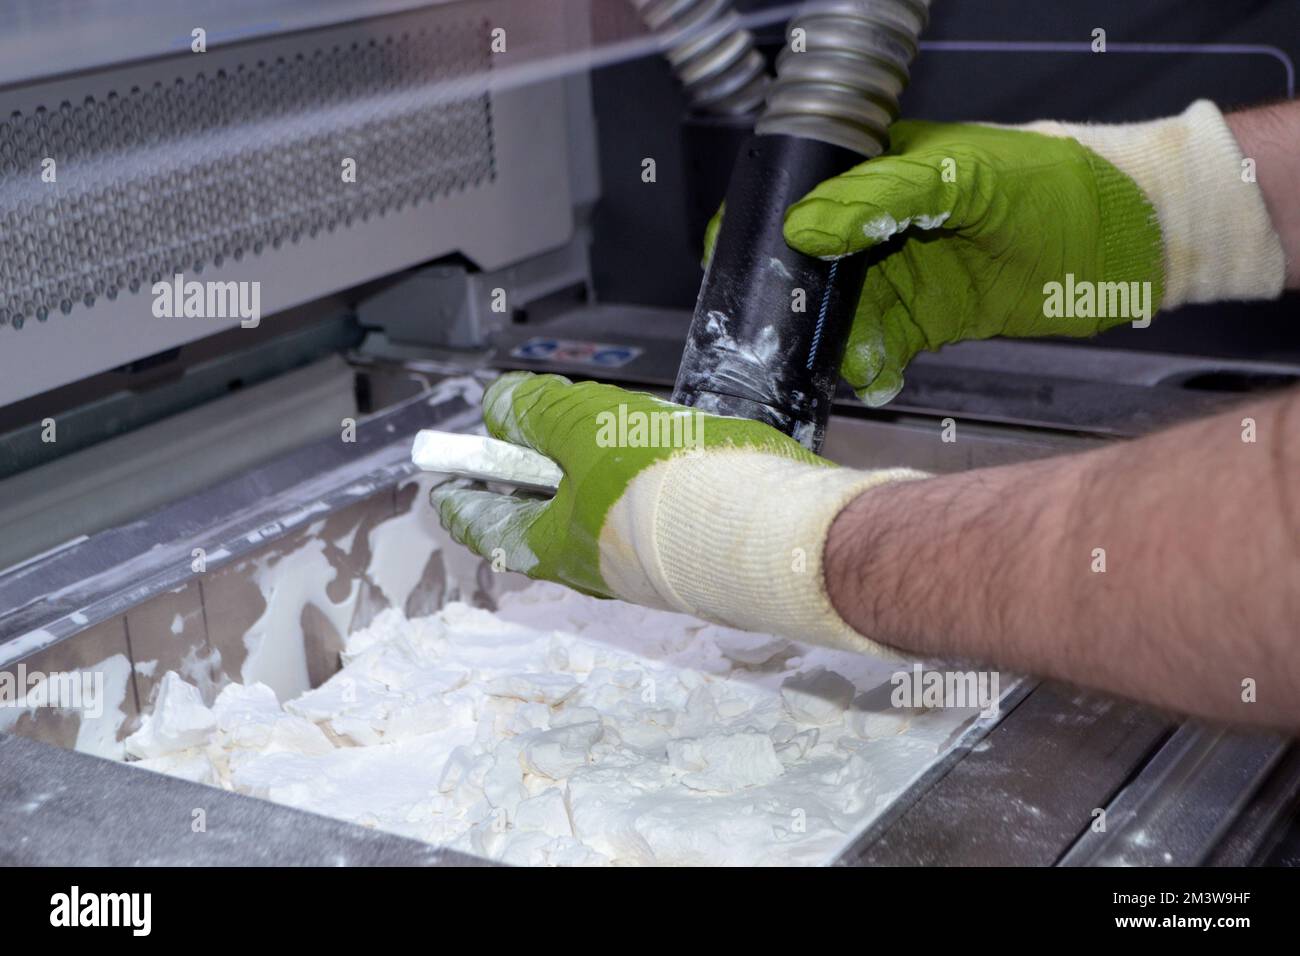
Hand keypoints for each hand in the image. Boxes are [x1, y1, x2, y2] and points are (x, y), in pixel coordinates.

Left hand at [430, 371, 923, 648]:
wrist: (773, 535)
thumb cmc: (665, 485)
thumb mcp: (587, 429)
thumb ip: (539, 414)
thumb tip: (498, 406)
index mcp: (553, 546)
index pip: (487, 526)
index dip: (462, 501)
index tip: (445, 488)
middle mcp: (595, 564)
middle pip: (545, 522)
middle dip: (533, 485)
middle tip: (529, 446)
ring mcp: (646, 561)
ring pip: (603, 514)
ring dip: (595, 476)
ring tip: (608, 433)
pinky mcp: (695, 551)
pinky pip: (652, 512)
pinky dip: (643, 481)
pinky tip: (667, 455)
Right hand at [707, 121, 1164, 405]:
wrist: (1130, 243)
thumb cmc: (1056, 186)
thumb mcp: (970, 177)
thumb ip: (887, 197)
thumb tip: (805, 229)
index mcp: (880, 172)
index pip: (802, 197)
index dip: (765, 232)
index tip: (742, 271)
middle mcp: (881, 225)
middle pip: (811, 267)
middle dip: (794, 304)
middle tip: (787, 338)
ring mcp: (904, 274)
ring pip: (842, 314)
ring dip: (835, 342)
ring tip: (853, 361)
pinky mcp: (930, 319)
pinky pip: (881, 347)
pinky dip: (871, 365)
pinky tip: (876, 375)